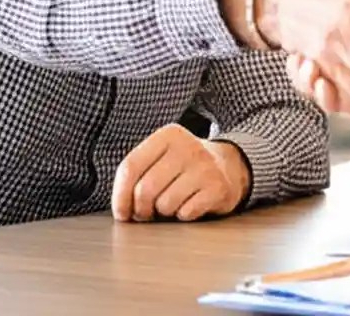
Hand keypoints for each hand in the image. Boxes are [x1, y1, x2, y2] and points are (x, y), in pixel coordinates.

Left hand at [111, 124, 249, 221]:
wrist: (229, 167)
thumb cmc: (184, 166)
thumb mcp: (162, 157)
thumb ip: (138, 173)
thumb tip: (121, 209)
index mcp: (168, 135)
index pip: (130, 167)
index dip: (120, 195)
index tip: (121, 212)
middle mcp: (187, 146)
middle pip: (145, 189)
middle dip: (141, 209)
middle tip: (147, 212)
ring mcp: (205, 166)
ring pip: (165, 204)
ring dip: (165, 212)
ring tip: (174, 202)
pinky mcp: (218, 187)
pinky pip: (186, 213)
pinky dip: (184, 215)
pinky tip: (191, 204)